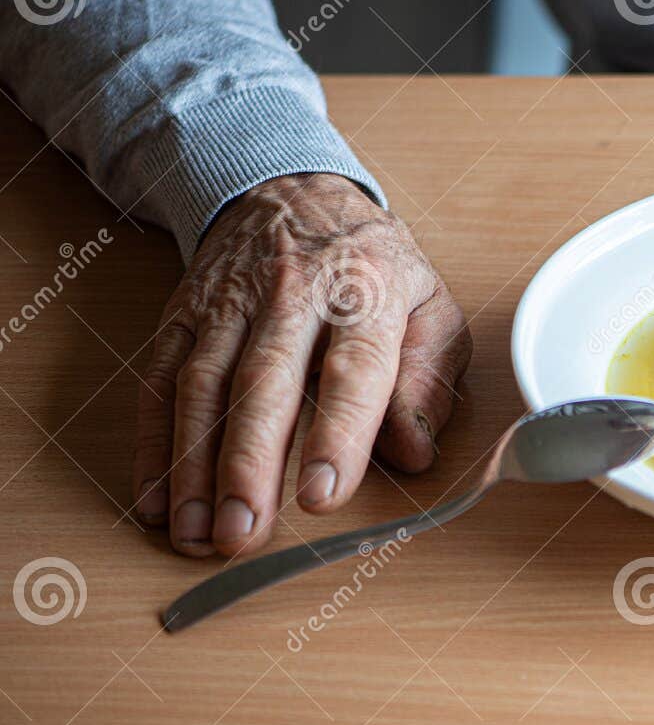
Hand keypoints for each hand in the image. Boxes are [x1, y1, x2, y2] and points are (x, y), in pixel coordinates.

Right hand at [132, 173, 472, 556]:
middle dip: (249, 463)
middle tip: (244, 531)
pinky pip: (160, 380)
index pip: (354, 370)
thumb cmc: (374, 269)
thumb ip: (428, 381)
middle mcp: (292, 294)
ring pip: (203, 386)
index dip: (339, 436)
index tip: (323, 496)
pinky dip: (152, 442)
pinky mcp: (183, 314)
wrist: (295, 191)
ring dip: (193, 466)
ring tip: (196, 533)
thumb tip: (415, 452)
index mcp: (366, 294)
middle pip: (264, 382)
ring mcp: (229, 303)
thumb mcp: (430, 308)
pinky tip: (157, 498)